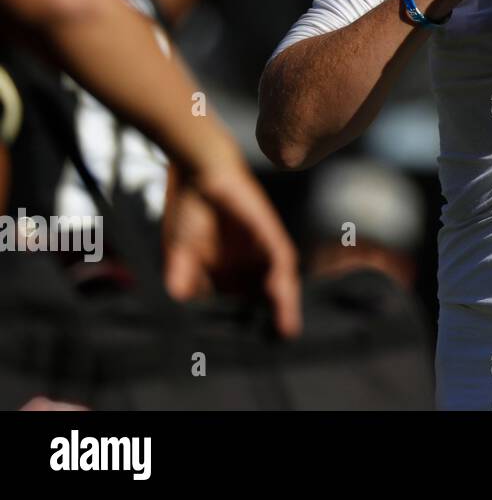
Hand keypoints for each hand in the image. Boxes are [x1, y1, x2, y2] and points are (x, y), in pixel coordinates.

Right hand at [164, 157, 301, 337]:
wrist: (198, 173)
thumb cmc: (189, 212)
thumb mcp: (180, 254)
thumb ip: (182, 280)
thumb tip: (176, 307)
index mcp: (228, 272)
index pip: (240, 304)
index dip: (244, 324)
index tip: (247, 348)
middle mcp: (249, 263)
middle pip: (264, 296)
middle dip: (271, 318)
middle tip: (276, 341)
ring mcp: (261, 248)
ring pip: (278, 280)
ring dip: (283, 302)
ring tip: (284, 326)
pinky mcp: (269, 231)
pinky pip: (281, 257)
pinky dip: (281, 275)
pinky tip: (278, 290)